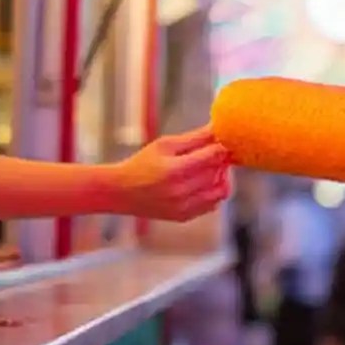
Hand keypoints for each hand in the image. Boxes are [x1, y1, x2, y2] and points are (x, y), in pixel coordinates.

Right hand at [114, 125, 231, 220]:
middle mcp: (181, 192)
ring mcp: (183, 208)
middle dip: (222, 161)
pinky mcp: (184, 217)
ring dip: (221, 178)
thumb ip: (194, 138)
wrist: (120, 192)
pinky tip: (202, 183)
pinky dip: (212, 192)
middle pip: (218, 173)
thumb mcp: (165, 145)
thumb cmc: (142, 163)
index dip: (223, 147)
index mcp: (175, 170)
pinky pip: (212, 205)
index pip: (213, 157)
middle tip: (218, 152)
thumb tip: (217, 128)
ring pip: (220, 191)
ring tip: (211, 168)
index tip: (224, 141)